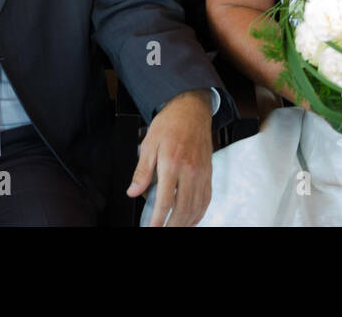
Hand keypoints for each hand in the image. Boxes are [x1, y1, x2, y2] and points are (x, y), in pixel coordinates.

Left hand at [128, 89, 212, 226]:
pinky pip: (206, 199)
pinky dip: (199, 214)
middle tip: (161, 232)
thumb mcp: (149, 143)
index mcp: (172, 163)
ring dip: (186, 223)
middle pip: (183, 209)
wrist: (192, 109)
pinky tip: (191, 220)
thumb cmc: (169, 124)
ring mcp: (202, 173)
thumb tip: (133, 192)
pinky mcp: (209, 172)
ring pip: (196, 207)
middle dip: (172, 226)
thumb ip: (141, 171)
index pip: (165, 201)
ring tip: (174, 228)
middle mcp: (190, 171)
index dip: (158, 220)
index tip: (151, 229)